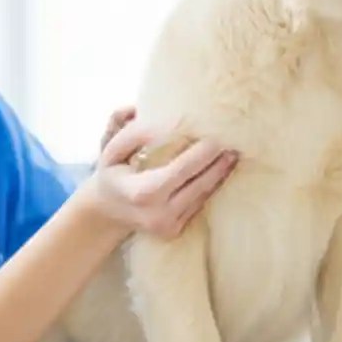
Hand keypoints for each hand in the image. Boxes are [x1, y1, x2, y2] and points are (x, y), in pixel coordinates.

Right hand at [82, 110, 238, 238]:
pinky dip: (210, 186)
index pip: (180, 170)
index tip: (216, 137)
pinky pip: (198, 204)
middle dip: (219, 163)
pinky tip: (220, 169)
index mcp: (141, 193)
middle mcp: (157, 214)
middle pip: (199, 184)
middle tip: (234, 143)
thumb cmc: (111, 175)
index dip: (201, 154)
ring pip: (203, 195)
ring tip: (233, 154)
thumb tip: (142, 112)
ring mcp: (168, 226)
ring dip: (220, 174)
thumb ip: (128, 131)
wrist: (107, 212)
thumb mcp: (111, 150)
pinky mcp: (175, 230)